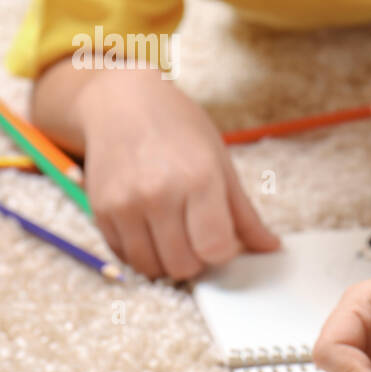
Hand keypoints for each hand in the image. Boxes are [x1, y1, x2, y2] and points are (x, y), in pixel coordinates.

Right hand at [77, 68, 279, 279]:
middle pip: (183, 266)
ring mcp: (124, 204)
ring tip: (175, 233)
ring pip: (151, 268)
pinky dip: (142, 252)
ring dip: (168, 261)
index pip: (214, 249)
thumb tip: (271, 248)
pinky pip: (125, 256)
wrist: (122, 103)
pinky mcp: (100, 210)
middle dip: (197, 259)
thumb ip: (244, 213)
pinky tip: (151, 228)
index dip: (223, 252)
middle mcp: (157, 194)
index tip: (222, 238)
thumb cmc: (179, 130)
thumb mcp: (221, 163)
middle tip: (198, 236)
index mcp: (198, 179)